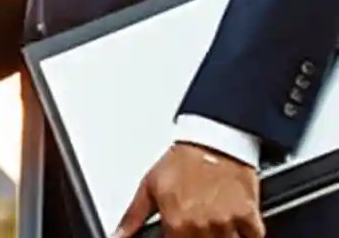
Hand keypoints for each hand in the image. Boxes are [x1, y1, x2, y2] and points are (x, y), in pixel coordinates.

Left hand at [114, 143, 263, 237]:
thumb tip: (117, 235)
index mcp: (177, 222)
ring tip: (212, 224)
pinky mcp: (249, 215)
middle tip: (195, 224)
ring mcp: (227, 222)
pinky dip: (245, 235)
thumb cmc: (182, 161)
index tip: (177, 233)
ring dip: (218, 237)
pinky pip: (251, 237)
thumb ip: (132, 216)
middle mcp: (202, 226)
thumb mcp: (149, 186)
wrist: (213, 140)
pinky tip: (235, 227)